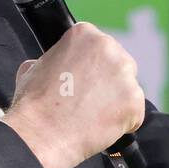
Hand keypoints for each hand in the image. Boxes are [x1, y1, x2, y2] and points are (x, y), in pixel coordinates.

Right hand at [2, 22, 144, 167]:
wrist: (41, 133)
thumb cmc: (34, 103)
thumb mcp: (33, 67)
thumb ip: (53, 60)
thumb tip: (55, 65)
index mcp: (84, 34)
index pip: (98, 48)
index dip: (90, 68)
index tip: (80, 82)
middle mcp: (109, 47)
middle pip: (118, 64)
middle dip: (107, 82)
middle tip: (87, 101)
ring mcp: (124, 74)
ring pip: (128, 89)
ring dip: (116, 102)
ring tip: (92, 116)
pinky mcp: (135, 100)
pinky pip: (135, 113)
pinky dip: (123, 123)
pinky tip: (101, 126)